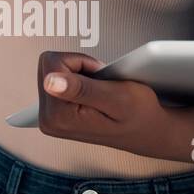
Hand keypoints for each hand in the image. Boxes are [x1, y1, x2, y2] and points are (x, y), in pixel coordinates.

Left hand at [36, 51, 177, 160]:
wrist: (145, 131)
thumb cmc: (138, 115)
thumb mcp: (118, 98)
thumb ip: (82, 88)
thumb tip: (50, 82)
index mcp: (59, 116)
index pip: (54, 62)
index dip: (82, 61)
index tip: (101, 76)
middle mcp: (48, 120)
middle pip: (49, 64)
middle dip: (78, 66)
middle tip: (100, 85)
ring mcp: (48, 117)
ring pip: (51, 69)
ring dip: (77, 72)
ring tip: (97, 90)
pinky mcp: (52, 113)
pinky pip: (56, 79)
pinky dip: (75, 79)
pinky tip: (90, 94)